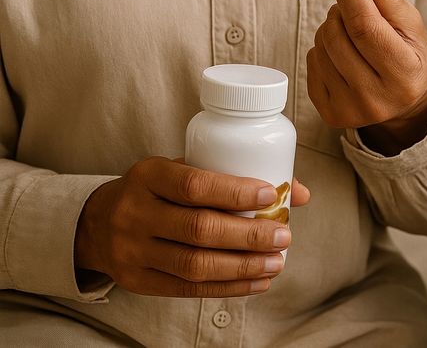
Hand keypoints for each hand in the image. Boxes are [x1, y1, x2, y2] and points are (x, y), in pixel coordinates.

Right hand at [74, 157, 309, 296]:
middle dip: (248, 235)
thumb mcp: (183, 170)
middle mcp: (135, 213)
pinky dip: (228, 288)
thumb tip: (297, 192)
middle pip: (199, 229)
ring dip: (243, 266)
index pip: (195, 186)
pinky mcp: (137, 281)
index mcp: (149, 175)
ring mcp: (133, 251)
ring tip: (276, 263)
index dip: (235, 193)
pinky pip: (187, 289)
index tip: (271, 195)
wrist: (96, 223)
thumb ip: (234, 176)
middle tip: (283, 236)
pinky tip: (257, 282)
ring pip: (194, 264)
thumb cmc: (157, 191)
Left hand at [307, 0, 426, 152]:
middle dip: (342, 8)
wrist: (409, 104)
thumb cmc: (412, 57)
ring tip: (355, 37)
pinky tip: (345, 56)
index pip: (365, 23)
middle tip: (359, 11)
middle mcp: (376, 98)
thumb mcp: (409, 21)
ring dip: (333, 28)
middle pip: (338, 33)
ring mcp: (350, 109)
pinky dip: (324, 49)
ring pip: (321, 44)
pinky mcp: (329, 113)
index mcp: (404, 74)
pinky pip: (311, 62)